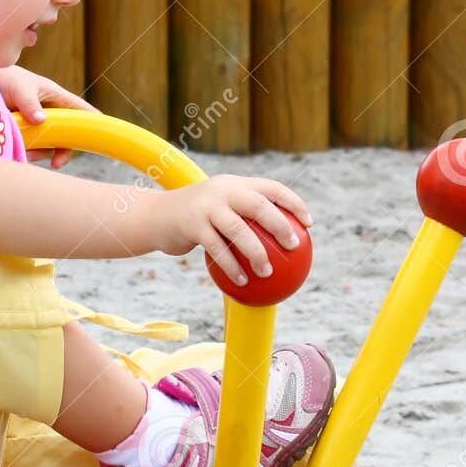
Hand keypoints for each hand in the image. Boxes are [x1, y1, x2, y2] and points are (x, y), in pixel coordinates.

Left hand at [0, 64, 96, 170]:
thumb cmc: (2, 77)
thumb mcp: (18, 87)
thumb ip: (29, 103)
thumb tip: (41, 120)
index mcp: (54, 97)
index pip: (81, 110)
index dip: (94, 122)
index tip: (103, 136)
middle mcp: (48, 113)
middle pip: (67, 136)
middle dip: (63, 150)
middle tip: (57, 163)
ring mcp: (36, 125)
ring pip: (48, 145)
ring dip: (38, 151)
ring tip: (22, 148)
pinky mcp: (22, 134)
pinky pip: (31, 149)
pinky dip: (26, 152)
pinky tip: (16, 149)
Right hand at [153, 174, 313, 286]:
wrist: (156, 216)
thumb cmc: (196, 220)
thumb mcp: (220, 210)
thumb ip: (245, 218)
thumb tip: (282, 246)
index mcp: (236, 183)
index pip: (272, 188)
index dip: (294, 203)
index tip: (309, 223)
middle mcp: (223, 189)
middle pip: (259, 205)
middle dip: (280, 225)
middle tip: (294, 246)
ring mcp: (207, 205)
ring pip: (239, 230)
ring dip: (256, 253)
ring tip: (268, 272)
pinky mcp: (192, 224)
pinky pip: (217, 249)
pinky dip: (232, 266)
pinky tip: (243, 283)